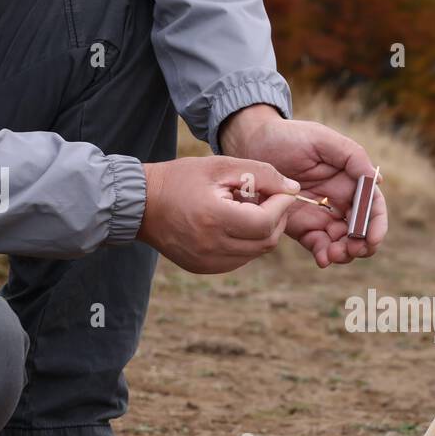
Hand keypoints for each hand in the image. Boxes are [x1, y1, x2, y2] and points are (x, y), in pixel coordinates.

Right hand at [137, 156, 299, 273]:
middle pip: (267, 241)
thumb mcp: (220, 167)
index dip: (282, 205)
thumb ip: (260, 174)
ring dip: (263, 230)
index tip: (284, 190)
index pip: (266, 221)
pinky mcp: (205, 268)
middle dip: (277, 218)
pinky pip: (241, 259)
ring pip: (257, 252)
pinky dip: (247, 242)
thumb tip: (293, 189)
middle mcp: (212, 247)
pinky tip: (235, 223)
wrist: (141, 204)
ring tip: (249, 208)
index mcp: (214, 219)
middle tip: (271, 198)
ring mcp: (208, 262)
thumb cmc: (181, 179)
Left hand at [220, 105, 387, 267]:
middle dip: (362, 244)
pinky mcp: (301, 226)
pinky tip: (322, 258)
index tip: (373, 238)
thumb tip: (377, 181)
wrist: (252, 145)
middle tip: (353, 249)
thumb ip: (353, 157)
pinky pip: (318, 245)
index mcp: (350, 181)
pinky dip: (324, 255)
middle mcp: (339, 201)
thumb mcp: (322, 139)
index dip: (377, 224)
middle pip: (361, 229)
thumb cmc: (288, 137)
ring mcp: (320, 215)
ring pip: (342, 242)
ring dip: (344, 253)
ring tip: (334, 253)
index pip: (372, 206)